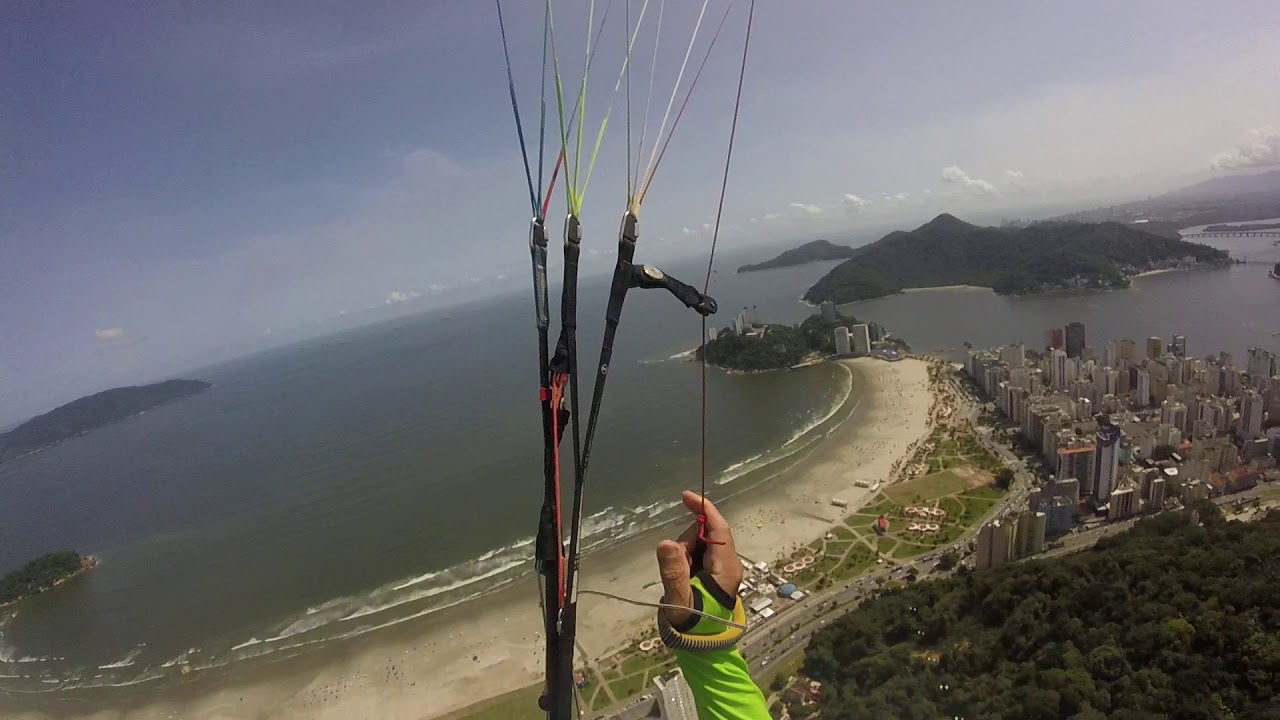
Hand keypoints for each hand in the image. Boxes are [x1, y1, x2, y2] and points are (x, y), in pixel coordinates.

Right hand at [655, 491, 742, 626]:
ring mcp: (724, 568)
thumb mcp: (678, 599)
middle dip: (687, 542)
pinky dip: (688, 558)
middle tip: (676, 567)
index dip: (704, 510)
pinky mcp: (717, 572)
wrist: (700, 644)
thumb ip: (673, 571)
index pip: (719, 530)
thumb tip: (667, 542)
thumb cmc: (691, 623)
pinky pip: (700, 553)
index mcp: (725, 568)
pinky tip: (683, 575)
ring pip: (702, 543)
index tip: (686, 497)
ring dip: (686, 552)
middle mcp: (729, 564)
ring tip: (680, 577)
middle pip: (707, 534)